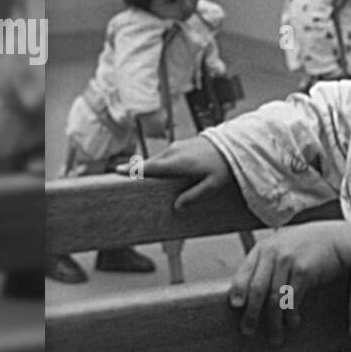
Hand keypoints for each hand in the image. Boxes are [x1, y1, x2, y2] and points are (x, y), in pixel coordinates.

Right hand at [115, 136, 230, 210]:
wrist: (234, 143)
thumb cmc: (223, 166)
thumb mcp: (213, 185)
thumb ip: (194, 196)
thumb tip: (177, 207)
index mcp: (178, 163)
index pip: (151, 167)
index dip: (133, 170)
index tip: (116, 171)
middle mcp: (173, 152)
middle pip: (150, 163)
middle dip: (136, 170)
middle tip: (120, 177)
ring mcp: (177, 146)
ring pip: (158, 159)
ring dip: (149, 168)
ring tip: (139, 179)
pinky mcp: (181, 145)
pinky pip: (164, 156)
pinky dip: (159, 164)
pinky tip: (161, 173)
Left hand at [229, 221, 350, 343]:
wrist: (335, 239)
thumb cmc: (306, 247)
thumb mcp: (281, 248)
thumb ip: (265, 265)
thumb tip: (249, 297)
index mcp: (263, 248)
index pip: (244, 272)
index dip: (238, 290)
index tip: (235, 307)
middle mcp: (273, 253)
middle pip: (257, 289)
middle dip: (252, 314)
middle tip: (248, 331)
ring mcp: (288, 261)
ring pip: (275, 298)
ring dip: (274, 322)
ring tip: (275, 337)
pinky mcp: (305, 270)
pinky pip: (292, 298)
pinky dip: (291, 315)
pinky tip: (293, 322)